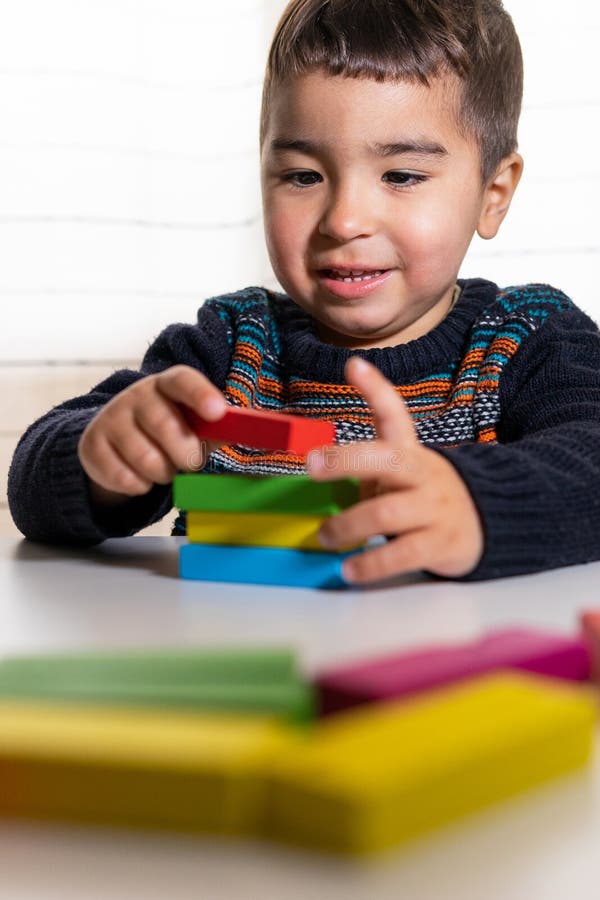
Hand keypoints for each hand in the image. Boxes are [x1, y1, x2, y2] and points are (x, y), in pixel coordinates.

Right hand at [78, 365, 226, 505]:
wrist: (118, 442)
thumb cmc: (172, 432)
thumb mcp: (196, 425)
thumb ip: (218, 428)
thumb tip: (250, 432)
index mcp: (168, 384)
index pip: (183, 380)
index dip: (200, 395)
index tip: (218, 412)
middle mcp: (136, 395)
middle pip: (165, 425)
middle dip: (186, 454)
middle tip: (190, 462)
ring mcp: (111, 418)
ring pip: (146, 458)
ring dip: (164, 473)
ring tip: (164, 468)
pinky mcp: (92, 445)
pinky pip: (124, 478)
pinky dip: (140, 486)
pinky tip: (141, 476)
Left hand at [307, 357, 483, 582]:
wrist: (491, 524)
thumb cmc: (427, 496)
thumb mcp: (402, 472)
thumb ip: (367, 465)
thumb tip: (320, 461)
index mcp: (410, 454)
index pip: (394, 414)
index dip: (376, 388)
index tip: (354, 365)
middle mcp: (424, 474)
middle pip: (386, 460)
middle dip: (346, 459)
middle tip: (312, 466)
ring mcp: (434, 508)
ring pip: (386, 513)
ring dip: (348, 527)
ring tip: (326, 537)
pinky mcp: (441, 544)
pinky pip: (401, 554)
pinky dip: (370, 564)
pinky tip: (350, 570)